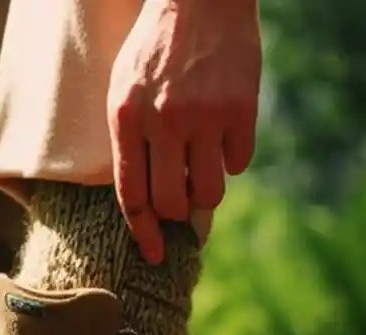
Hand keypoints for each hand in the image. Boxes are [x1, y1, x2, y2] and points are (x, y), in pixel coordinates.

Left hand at [107, 0, 261, 262]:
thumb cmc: (155, 49)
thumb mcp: (124, 89)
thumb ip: (129, 141)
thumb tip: (143, 202)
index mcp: (127, 118)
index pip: (132, 196)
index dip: (142, 233)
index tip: (153, 254)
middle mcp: (164, 121)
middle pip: (172, 203)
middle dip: (176, 212)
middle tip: (181, 198)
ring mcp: (204, 116)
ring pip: (209, 192)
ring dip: (206, 190)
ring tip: (201, 165)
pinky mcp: (241, 109)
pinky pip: (239, 163)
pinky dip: (232, 158)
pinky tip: (223, 133)